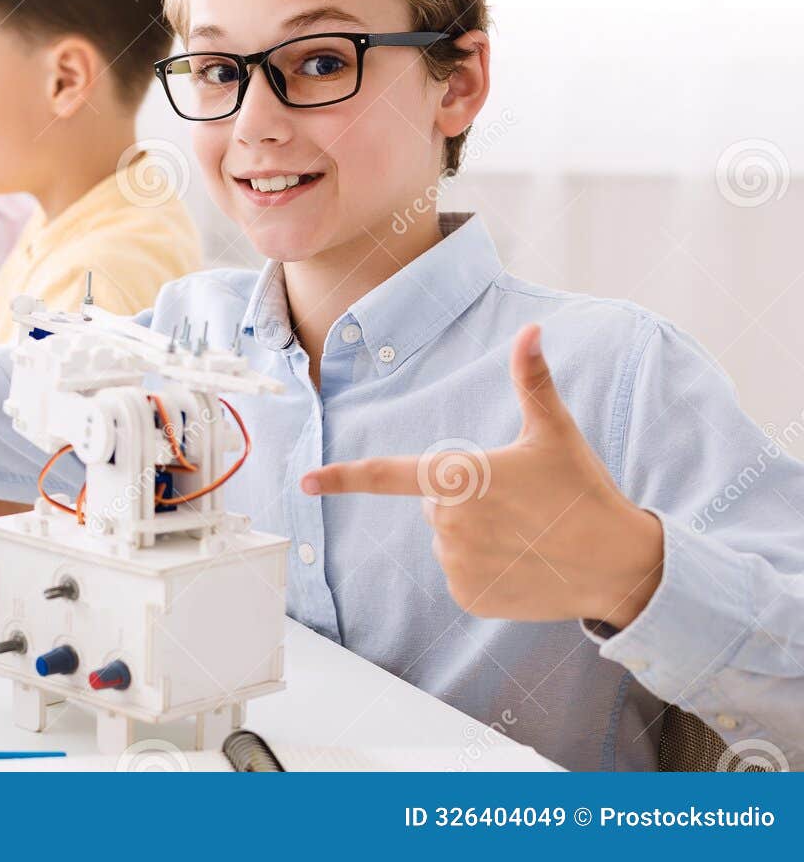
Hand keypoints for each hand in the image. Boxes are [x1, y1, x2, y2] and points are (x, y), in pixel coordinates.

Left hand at [300, 324, 664, 628]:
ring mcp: (457, 564)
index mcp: (460, 478)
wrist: (620, 564)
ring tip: (526, 534)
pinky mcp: (469, 596)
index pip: (386, 475)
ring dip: (476, 536)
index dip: (342, 478)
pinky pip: (460, 574)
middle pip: (434, 505)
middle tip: (519, 503)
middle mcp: (449, 524)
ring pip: (447, 541)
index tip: (305, 483)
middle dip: (466, 501)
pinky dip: (485, 569)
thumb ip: (533, 380)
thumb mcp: (556, 433)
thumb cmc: (584, 492)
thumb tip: (531, 329)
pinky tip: (523, 563)